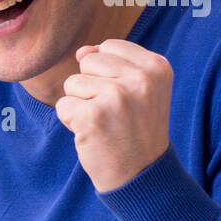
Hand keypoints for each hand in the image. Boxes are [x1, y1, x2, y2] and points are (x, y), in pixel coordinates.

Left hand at [54, 39, 172, 192]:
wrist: (141, 174)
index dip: (107, 73)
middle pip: (88, 62)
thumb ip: (114, 63)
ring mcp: (117, 96)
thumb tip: (82, 51)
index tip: (125, 97)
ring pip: (72, 83)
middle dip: (91, 87)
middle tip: (113, 113)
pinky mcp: (93, 115)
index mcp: (157, 66)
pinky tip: (92, 134)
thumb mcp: (140, 89)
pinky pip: (63, 105)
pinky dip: (71, 121)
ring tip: (104, 123)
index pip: (110, 46)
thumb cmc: (135, 129)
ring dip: (80, 104)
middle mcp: (140, 78)